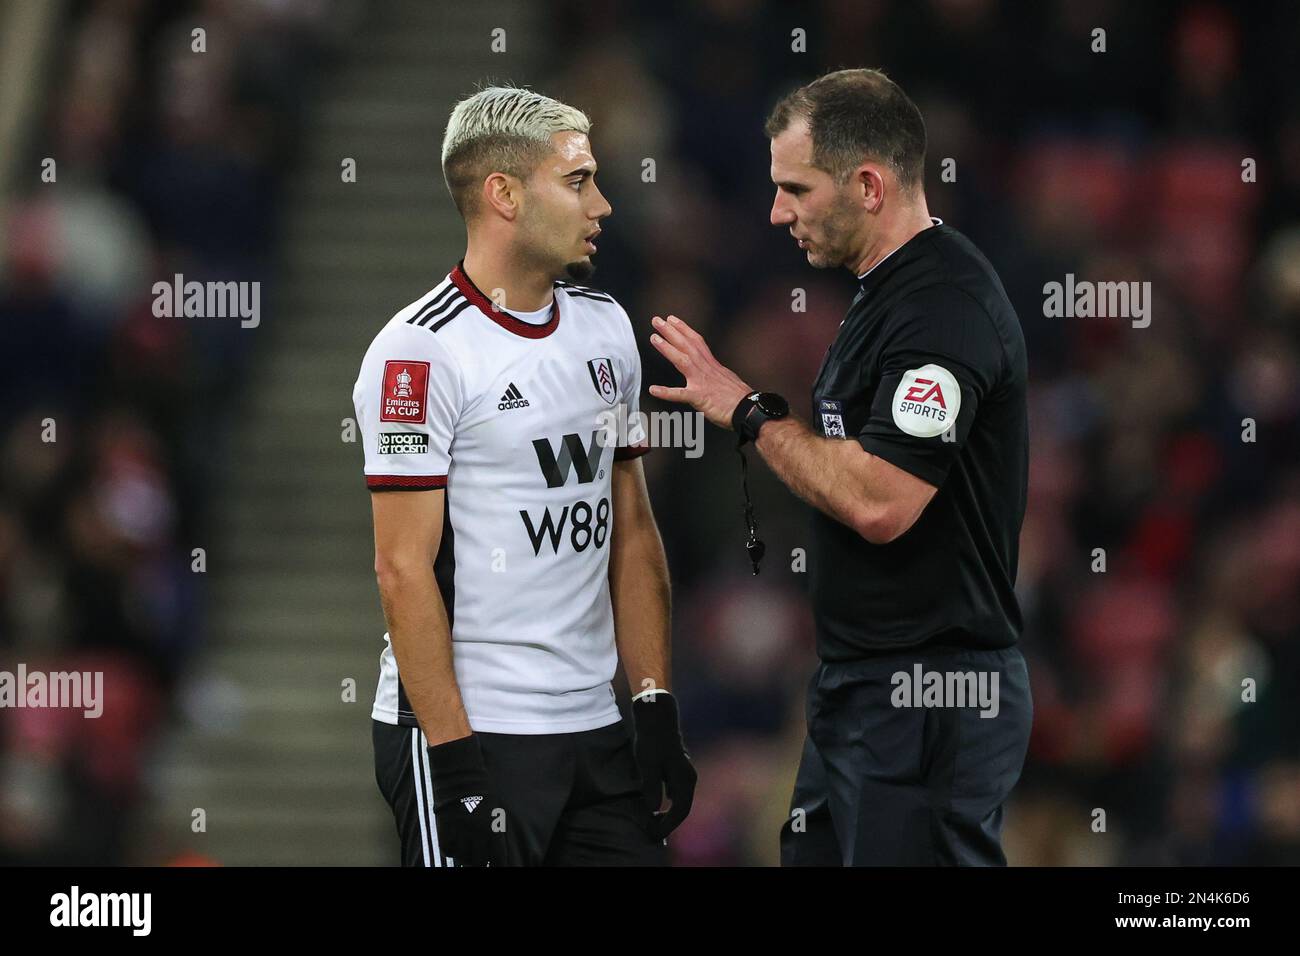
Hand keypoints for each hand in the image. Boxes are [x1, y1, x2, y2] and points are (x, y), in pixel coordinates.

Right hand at [427, 733, 507, 865]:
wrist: (458, 774)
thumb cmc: (480, 788)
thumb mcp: (493, 808)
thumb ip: (493, 829)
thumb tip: (492, 848)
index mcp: (493, 828)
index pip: (498, 857)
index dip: (496, 863)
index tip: (494, 864)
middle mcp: (478, 833)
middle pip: (479, 861)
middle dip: (479, 862)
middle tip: (478, 860)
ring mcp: (460, 832)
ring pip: (462, 858)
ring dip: (465, 857)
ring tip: (465, 854)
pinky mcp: (445, 829)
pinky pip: (448, 850)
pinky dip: (451, 850)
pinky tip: (454, 845)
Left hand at [632, 691, 697, 839]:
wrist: (657, 717)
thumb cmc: (652, 740)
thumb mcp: (648, 764)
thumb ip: (651, 787)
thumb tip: (653, 809)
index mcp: (684, 779)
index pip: (680, 811)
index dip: (667, 826)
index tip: (653, 834)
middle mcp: (688, 778)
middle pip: (682, 809)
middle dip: (668, 823)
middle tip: (652, 834)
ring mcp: (684, 774)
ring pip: (679, 801)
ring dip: (668, 814)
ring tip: (652, 824)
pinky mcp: (677, 770)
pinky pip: (675, 793)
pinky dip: (667, 804)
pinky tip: (655, 807)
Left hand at [648, 315, 751, 429]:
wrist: (749, 410)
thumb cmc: (740, 398)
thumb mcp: (727, 379)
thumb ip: (715, 374)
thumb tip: (712, 373)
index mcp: (712, 365)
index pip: (697, 342)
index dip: (684, 329)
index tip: (672, 319)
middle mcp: (706, 369)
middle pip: (687, 345)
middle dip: (671, 332)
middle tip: (657, 320)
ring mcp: (702, 382)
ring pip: (682, 361)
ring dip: (667, 349)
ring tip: (654, 338)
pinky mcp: (700, 398)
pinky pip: (680, 395)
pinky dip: (666, 392)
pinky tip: (653, 390)